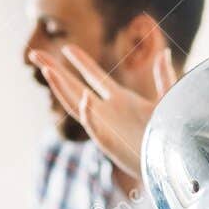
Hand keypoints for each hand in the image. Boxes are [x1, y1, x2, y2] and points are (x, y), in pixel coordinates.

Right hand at [28, 44, 177, 179]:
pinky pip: (95, 128)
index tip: (67, 47)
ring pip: (75, 104)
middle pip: (73, 87)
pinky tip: (85, 101)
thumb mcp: (168, 99)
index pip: (93, 76)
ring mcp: (105, 126)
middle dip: (55, 70)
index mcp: (119, 100)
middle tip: (36, 54)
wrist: (172, 161)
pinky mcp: (110, 143)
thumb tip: (163, 52)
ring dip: (60, 88)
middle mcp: (106, 111)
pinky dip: (90, 115)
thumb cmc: (169, 134)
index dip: (80, 61)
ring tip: (47, 70)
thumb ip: (164, 77)